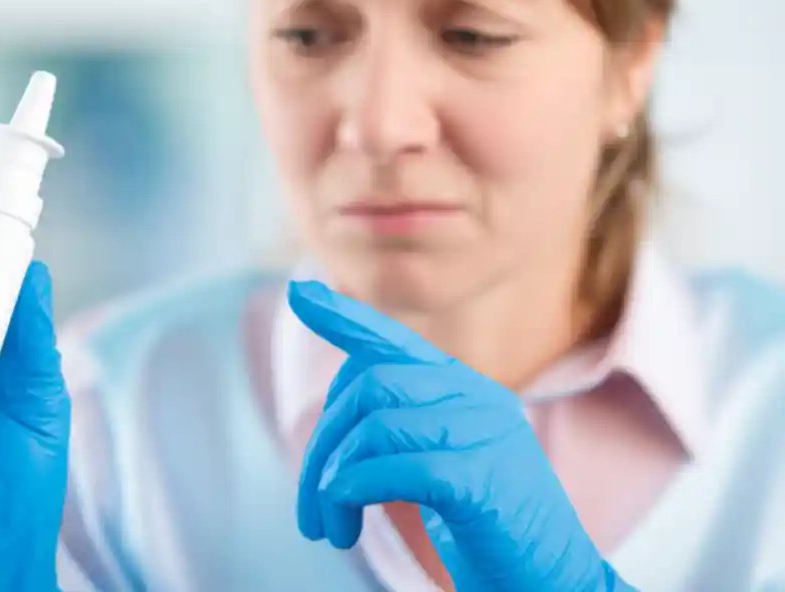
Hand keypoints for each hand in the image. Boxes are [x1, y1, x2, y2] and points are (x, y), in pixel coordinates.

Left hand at [289, 280, 635, 591]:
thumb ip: (400, 432)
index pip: (394, 340)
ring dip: (332, 483)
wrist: (554, 587)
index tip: (299, 292)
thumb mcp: (442, 467)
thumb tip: (334, 423)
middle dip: (321, 449)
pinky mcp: (484, 481)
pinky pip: (396, 468)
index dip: (344, 317)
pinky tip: (346, 522)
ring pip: (374, 427)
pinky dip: (354, 489)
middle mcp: (478, 398)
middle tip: (311, 515)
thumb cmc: (489, 533)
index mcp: (465, 390)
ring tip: (332, 530)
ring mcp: (487, 435)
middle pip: (367, 387)